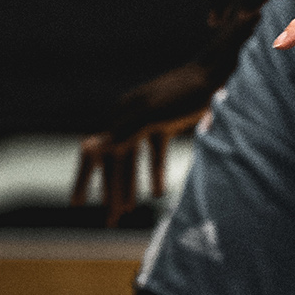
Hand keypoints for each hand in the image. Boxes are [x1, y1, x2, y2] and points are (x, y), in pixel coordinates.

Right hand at [70, 61, 218, 226]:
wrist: (218, 74)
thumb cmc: (185, 93)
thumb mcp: (153, 115)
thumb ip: (121, 133)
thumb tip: (85, 147)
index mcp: (121, 115)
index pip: (95, 152)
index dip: (84, 178)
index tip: (76, 203)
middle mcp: (129, 117)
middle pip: (114, 160)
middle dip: (111, 190)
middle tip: (110, 220)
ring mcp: (148, 121)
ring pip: (133, 160)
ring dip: (130, 185)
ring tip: (128, 211)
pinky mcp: (165, 124)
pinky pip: (154, 153)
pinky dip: (154, 172)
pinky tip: (157, 192)